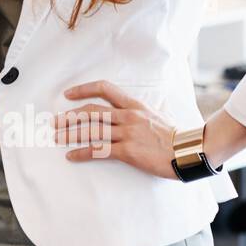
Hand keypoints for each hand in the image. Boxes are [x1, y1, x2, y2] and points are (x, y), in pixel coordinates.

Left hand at [54, 80, 178, 180]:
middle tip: (55, 122)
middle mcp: (128, 116)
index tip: (68, 94)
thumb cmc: (175, 136)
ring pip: (91, 130)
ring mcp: (127, 133)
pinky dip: (82, 153)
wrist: (190, 151)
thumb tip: (124, 112)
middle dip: (70, 116)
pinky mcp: (128, 151)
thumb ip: (137, 112)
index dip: (84, 90)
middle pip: (91, 112)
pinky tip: (71, 156)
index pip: (105, 89)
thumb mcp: (155, 115)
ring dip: (71, 134)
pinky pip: (99, 150)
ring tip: (57, 138)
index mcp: (134, 105)